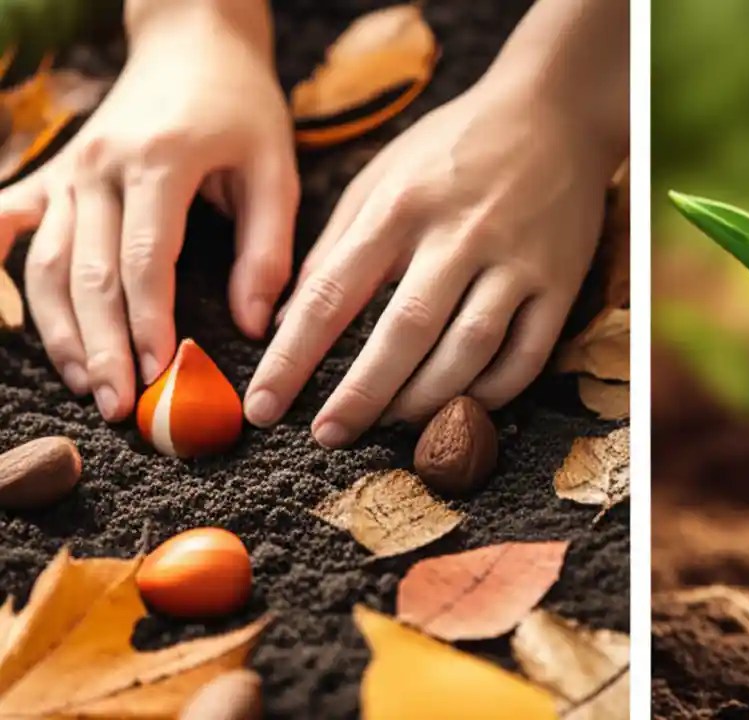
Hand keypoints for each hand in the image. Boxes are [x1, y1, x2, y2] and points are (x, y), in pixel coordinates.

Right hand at [0, 2, 296, 420]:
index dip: (150, 322)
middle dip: (102, 345)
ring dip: (59, 330)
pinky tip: (2, 321)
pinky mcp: (52, 174)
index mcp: (160, 161)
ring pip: (44, 262)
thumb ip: (268, 250)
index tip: (160, 374)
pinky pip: (6, 222)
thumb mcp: (276, 171)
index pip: (146, 258)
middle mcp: (100, 166)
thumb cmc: (243, 111)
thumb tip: (253, 327)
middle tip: (119, 404)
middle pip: (88, 271)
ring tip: (85, 383)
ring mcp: (67, 170)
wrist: (192, 47)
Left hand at [244, 77, 617, 446]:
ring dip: (425, 399)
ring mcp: (516, 260)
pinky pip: (527, 354)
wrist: (554, 113)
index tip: (264, 404)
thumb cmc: (454, 149)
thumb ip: (336, 245)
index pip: (333, 293)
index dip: (294, 357)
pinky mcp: (560, 282)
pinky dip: (493, 392)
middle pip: (404, 331)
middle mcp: (458, 234)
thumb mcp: (381, 176)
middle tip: (326, 436)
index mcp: (399, 206)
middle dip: (359, 394)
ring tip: (389, 423)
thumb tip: (289, 319)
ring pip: (469, 349)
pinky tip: (460, 406)